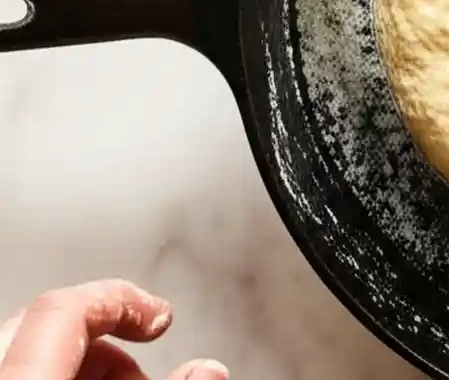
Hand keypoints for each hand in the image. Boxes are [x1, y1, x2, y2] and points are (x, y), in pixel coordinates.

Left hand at [0, 279, 227, 379]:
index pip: (68, 307)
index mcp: (24, 379)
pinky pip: (15, 369)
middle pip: (49, 324)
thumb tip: (207, 370)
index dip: (124, 299)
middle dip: (111, 338)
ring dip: (89, 360)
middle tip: (143, 369)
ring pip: (27, 348)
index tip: (159, 316)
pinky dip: (55, 374)